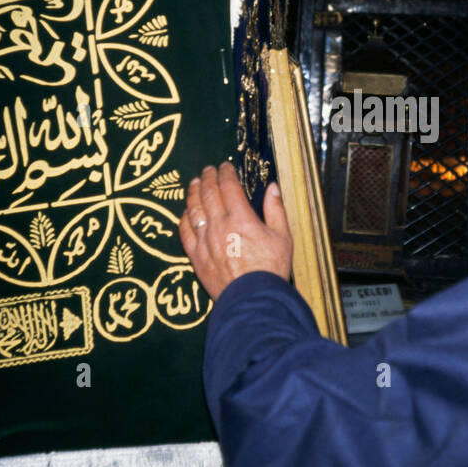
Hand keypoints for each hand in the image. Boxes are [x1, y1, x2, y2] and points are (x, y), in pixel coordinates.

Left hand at [180, 161, 292, 299]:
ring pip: (193, 210)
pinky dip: (184, 218)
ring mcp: (205, 241)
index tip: (225, 166)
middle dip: (208, 178)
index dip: (226, 173)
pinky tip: (186, 212)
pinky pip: (185, 232)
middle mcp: (219, 226)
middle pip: (209, 194)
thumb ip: (275, 209)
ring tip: (195, 183)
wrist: (253, 299)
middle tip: (208, 170)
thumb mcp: (282, 237)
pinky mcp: (196, 257)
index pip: (229, 187)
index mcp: (241, 218)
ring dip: (193, 193)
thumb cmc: (271, 269)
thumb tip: (272, 187)